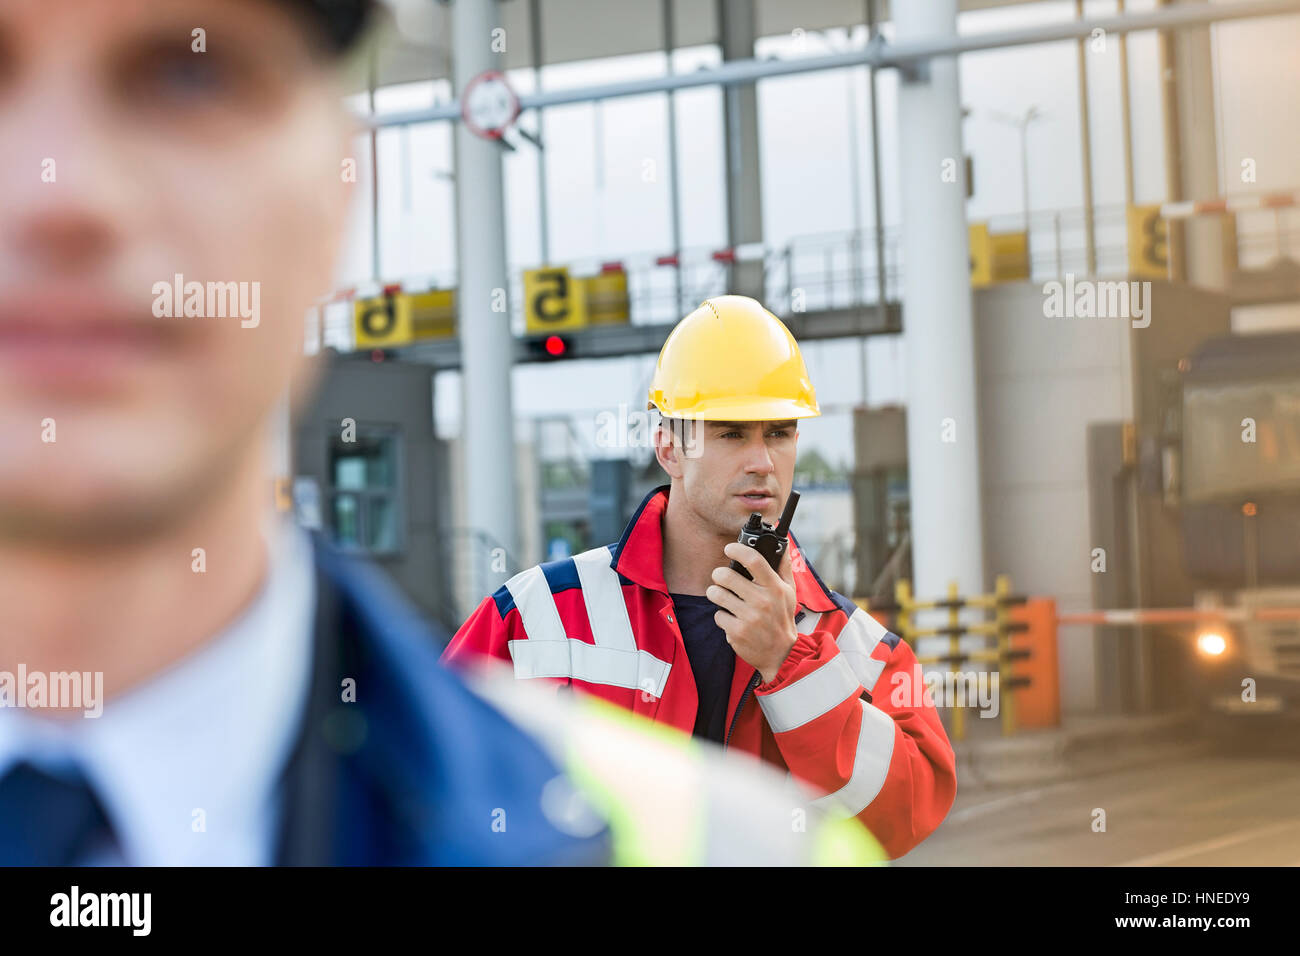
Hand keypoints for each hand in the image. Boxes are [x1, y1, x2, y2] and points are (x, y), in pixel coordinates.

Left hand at [706, 541, 798, 683]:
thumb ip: (784, 566)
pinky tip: (732, 618)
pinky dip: (722, 615)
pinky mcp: (737, 632)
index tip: (729, 548)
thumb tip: (782, 543)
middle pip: (727, 576)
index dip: (737, 550)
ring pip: (716, 594)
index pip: (754, 560)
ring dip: (715, 593)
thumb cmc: (782, 617)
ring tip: (722, 596)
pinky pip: (718, 614)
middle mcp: (762, 601)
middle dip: (719, 574)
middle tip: (721, 577)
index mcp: (775, 588)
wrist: (780, 654)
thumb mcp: (789, 592)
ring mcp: (749, 618)